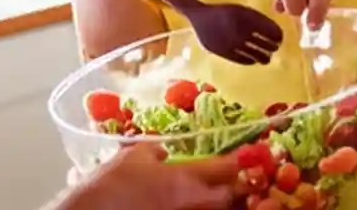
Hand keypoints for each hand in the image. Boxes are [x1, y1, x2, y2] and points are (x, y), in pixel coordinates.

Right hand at [57, 144, 237, 209]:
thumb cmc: (110, 185)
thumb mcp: (131, 158)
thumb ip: (153, 151)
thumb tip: (164, 151)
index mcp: (184, 179)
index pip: (224, 168)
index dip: (239, 160)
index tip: (246, 154)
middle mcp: (193, 203)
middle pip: (230, 197)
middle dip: (237, 186)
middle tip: (237, 177)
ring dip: (222, 201)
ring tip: (221, 193)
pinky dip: (202, 207)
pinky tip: (194, 203)